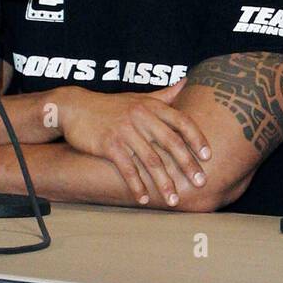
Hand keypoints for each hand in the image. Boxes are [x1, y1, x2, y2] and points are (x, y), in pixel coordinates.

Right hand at [57, 80, 211, 205]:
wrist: (74, 108)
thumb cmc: (109, 106)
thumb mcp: (138, 97)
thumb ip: (164, 94)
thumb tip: (186, 82)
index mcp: (151, 106)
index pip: (181, 122)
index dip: (197, 139)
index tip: (208, 157)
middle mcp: (141, 117)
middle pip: (170, 143)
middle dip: (187, 165)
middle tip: (200, 183)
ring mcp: (125, 131)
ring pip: (151, 160)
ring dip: (164, 182)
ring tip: (174, 200)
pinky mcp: (109, 145)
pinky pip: (127, 168)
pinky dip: (136, 185)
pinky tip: (144, 199)